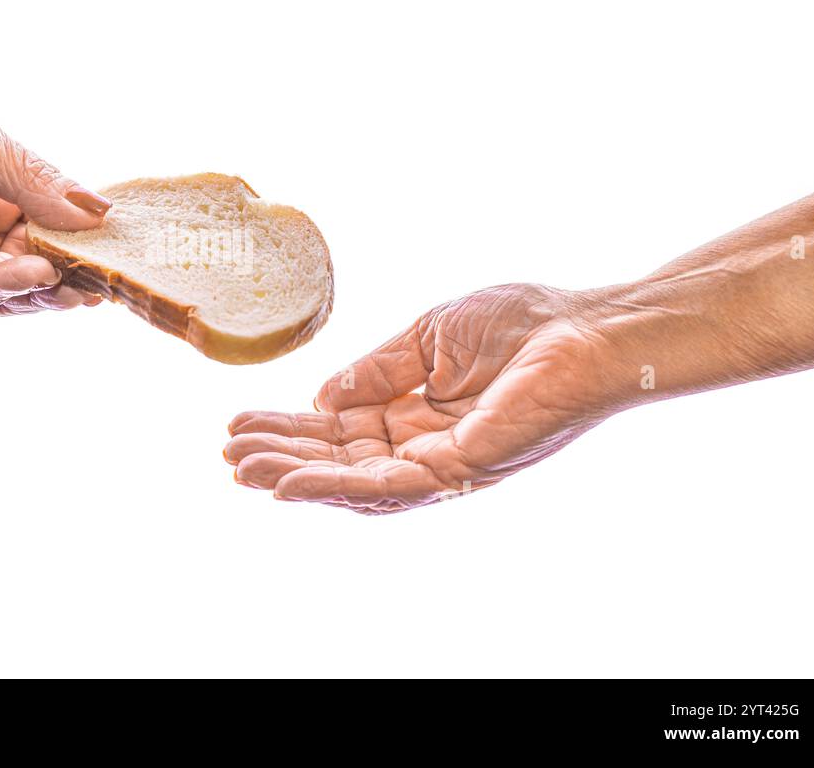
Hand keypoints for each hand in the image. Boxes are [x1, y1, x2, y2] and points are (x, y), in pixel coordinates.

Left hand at [0, 81, 109, 316]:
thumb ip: (32, 177)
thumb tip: (97, 210)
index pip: (55, 224)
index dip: (87, 236)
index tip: (124, 244)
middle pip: (41, 264)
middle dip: (76, 272)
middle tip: (114, 276)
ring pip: (12, 291)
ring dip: (49, 288)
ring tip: (83, 285)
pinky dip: (4, 289)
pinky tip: (34, 274)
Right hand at [224, 284, 613, 514]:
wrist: (585, 328)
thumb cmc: (522, 324)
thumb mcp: (426, 337)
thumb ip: (374, 370)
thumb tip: (319, 398)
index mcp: (415, 413)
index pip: (339, 431)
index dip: (290, 428)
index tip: (239, 422)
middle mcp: (424, 447)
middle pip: (339, 464)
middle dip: (282, 458)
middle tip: (228, 456)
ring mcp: (441, 464)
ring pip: (354, 485)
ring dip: (296, 479)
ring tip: (243, 471)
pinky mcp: (460, 472)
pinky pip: (388, 489)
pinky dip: (334, 491)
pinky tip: (290, 486)